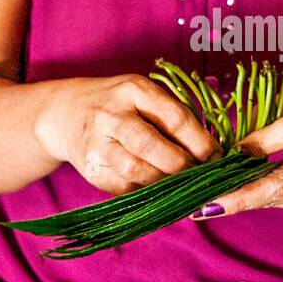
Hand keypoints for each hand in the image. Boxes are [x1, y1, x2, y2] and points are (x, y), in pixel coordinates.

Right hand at [34, 74, 222, 192]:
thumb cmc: (121, 106)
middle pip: (151, 145)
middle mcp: (112, 114)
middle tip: (198, 174)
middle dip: (181, 165)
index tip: (216, 156)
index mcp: (134, 90)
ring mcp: (97, 142)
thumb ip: (174, 117)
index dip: (201, 142)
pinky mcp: (90, 168)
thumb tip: (213, 153)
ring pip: (134, 170)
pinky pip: (123, 187)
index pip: (174, 117)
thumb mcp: (144, 96)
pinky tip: (157, 188)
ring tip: (178, 183)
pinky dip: (145, 191)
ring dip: (163, 182)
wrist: (66, 113)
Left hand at [191, 88, 282, 217]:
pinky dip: (245, 200)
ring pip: (272, 197)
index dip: (260, 142)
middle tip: (206, 207)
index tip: (231, 151)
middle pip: (281, 183)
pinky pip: (272, 200)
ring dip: (235, 202)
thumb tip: (220, 146)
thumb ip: (256, 120)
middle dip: (241, 197)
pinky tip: (219, 202)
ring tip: (200, 206)